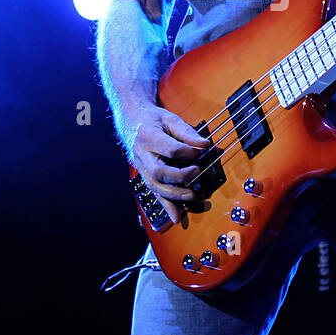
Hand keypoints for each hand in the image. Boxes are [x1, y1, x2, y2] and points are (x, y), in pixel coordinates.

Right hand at [125, 104, 211, 225]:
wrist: (131, 121)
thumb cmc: (152, 119)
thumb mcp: (169, 118)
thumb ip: (187, 132)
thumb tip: (204, 145)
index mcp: (148, 136)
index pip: (170, 149)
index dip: (187, 152)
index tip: (198, 151)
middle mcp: (141, 154)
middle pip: (159, 172)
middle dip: (179, 176)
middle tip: (195, 172)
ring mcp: (141, 167)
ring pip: (155, 186)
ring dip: (174, 195)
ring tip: (191, 196)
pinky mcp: (144, 175)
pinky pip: (154, 192)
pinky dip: (166, 205)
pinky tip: (176, 216)